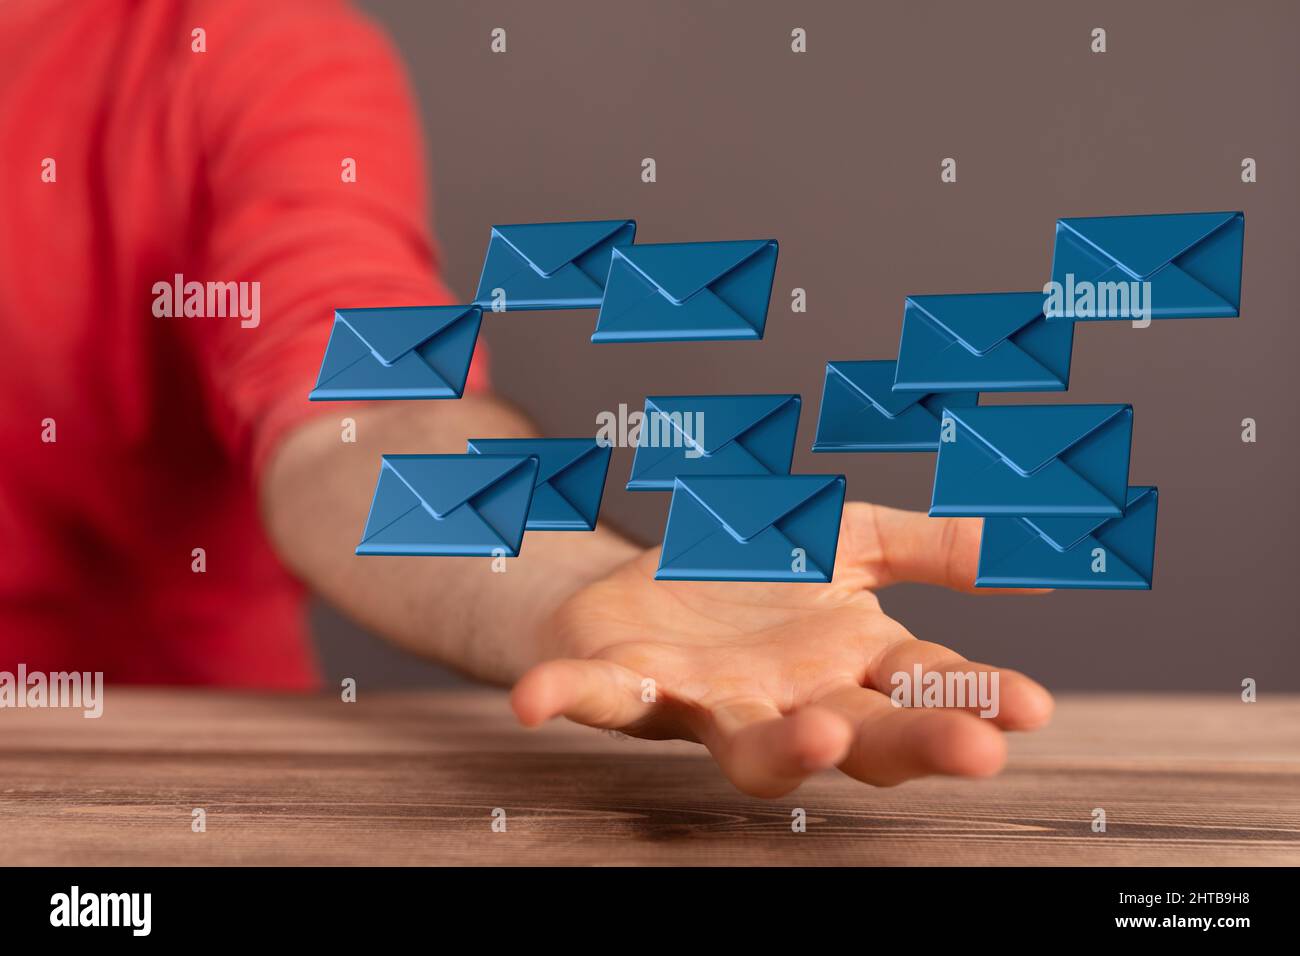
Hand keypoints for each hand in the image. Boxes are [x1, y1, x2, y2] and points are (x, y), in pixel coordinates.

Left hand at [511, 503, 1053, 797]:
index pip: (928, 684)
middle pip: (862, 734)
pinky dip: (568, 697)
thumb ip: (928, 544)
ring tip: (816, 732)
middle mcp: (790, 697)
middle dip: (917, 742)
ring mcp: (710, 701)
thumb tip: (1024, 545)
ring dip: (783, 748)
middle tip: (978, 750)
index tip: (1032, 707)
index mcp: (850, 661)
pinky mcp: (629, 684)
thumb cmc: (755, 572)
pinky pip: (599, 698)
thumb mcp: (851, 540)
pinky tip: (536, 700)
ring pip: (751, 743)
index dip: (978, 696)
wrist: (648, 584)